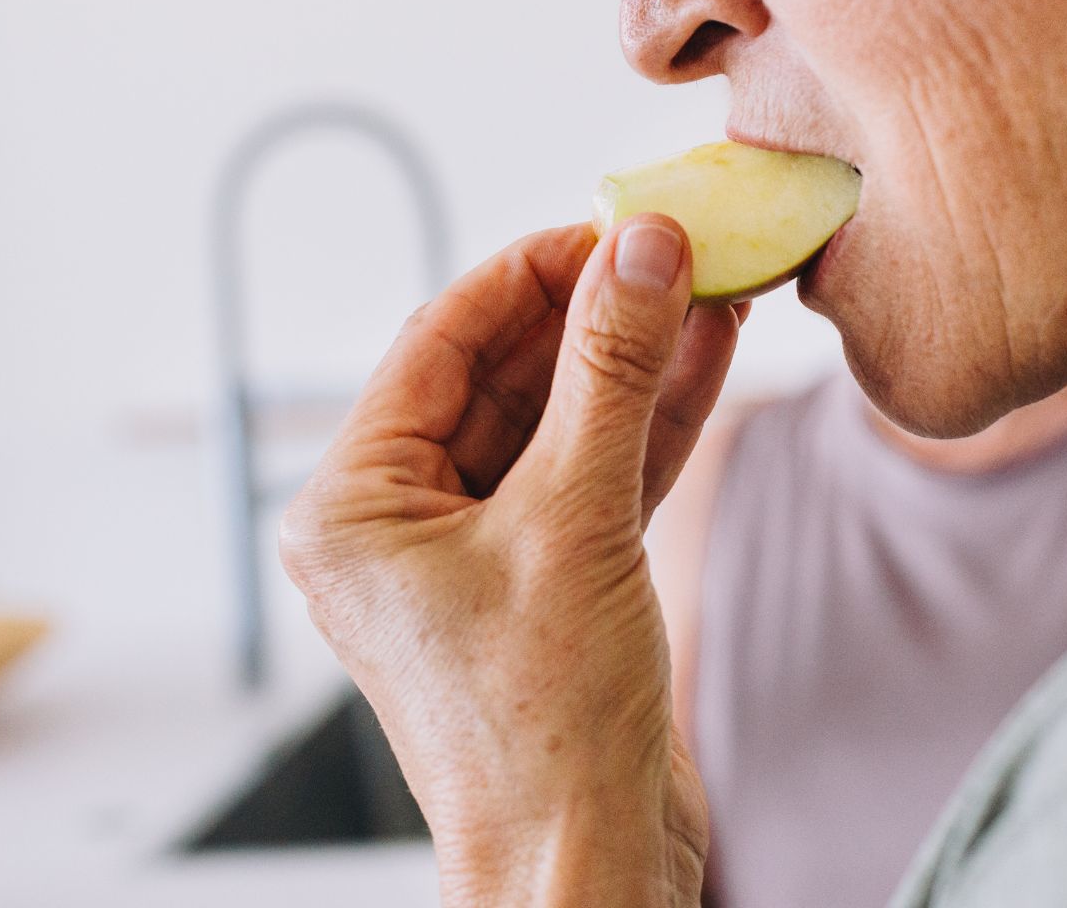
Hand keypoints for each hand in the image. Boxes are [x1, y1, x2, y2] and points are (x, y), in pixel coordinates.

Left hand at [280, 218, 741, 906]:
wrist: (588, 864)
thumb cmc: (543, 724)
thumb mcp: (576, 519)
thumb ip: (609, 373)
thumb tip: (644, 251)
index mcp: (355, 503)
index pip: (439, 341)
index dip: (530, 271)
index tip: (614, 223)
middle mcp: (404, 522)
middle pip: (503, 375)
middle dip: (593, 312)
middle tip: (676, 250)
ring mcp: (478, 552)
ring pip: (559, 423)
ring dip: (634, 360)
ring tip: (710, 287)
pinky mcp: (547, 580)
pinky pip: (593, 475)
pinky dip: (650, 422)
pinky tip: (709, 357)